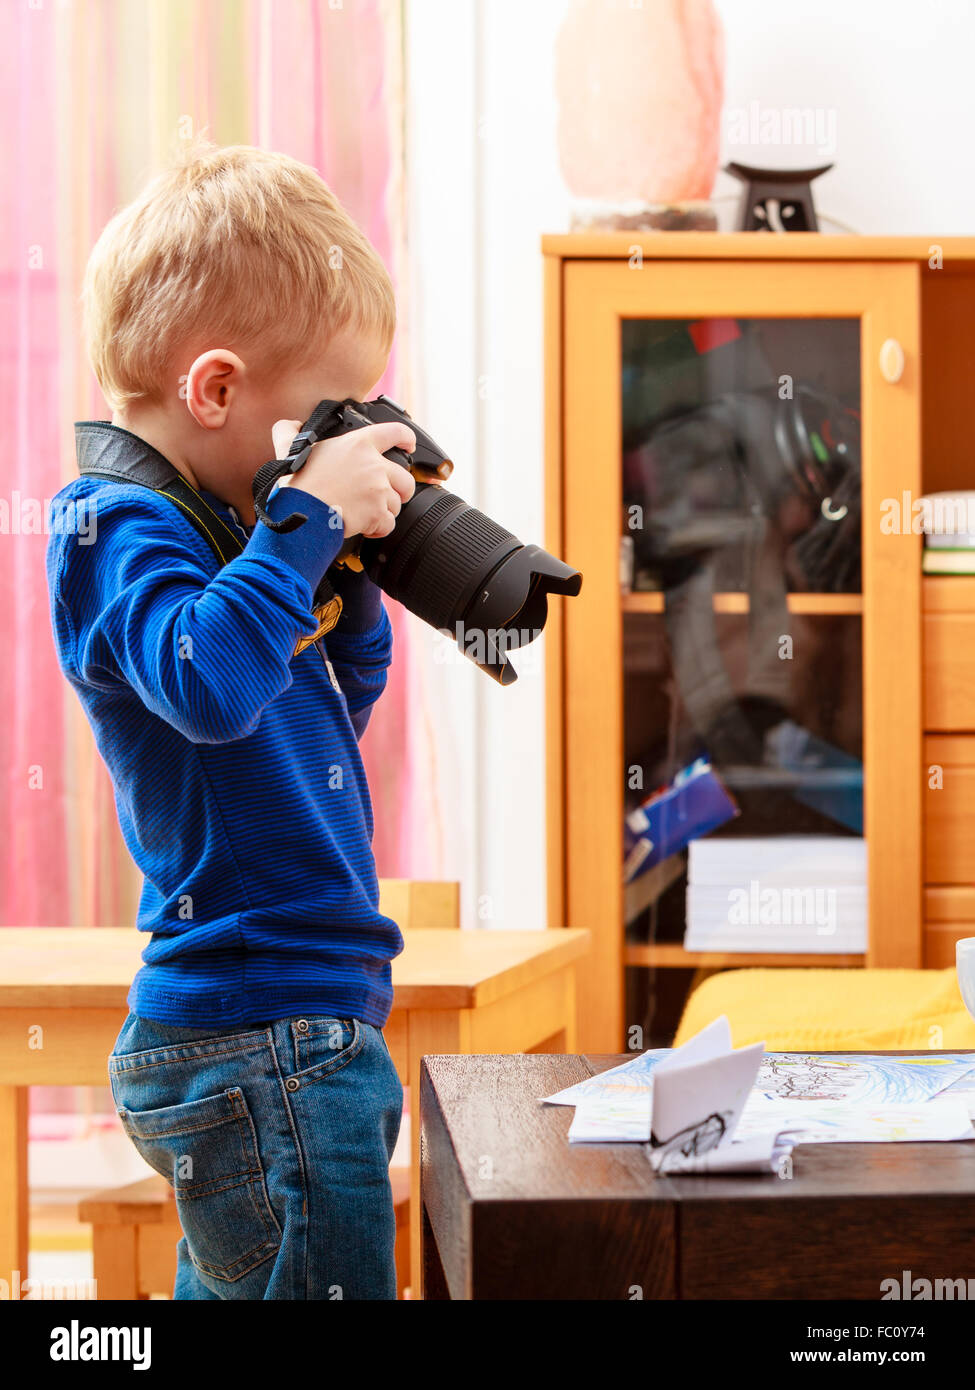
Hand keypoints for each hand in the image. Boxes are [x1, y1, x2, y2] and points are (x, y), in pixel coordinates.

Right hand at [271, 418, 416, 538]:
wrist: (301, 513)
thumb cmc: (297, 484)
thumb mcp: (289, 448)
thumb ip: (290, 431)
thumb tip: (289, 425)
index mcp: (358, 444)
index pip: (395, 432)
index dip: (407, 438)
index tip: (409, 445)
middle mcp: (374, 466)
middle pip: (406, 478)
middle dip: (400, 489)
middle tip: (386, 495)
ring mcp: (379, 490)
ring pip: (396, 504)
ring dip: (384, 511)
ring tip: (365, 513)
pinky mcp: (378, 514)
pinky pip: (388, 525)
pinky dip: (378, 529)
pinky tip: (364, 527)